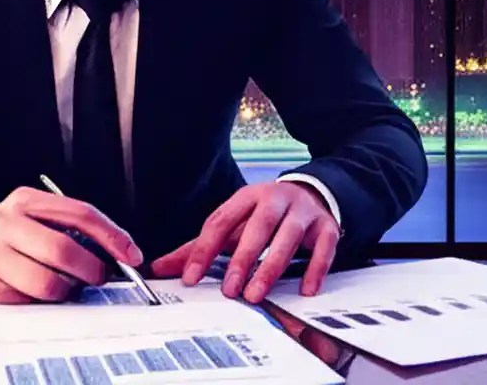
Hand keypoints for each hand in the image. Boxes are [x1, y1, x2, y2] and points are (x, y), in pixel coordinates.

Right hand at [0, 186, 142, 303]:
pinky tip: (32, 290)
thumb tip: (121, 255)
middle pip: (64, 251)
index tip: (132, 256)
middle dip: (91, 270)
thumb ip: (73, 229)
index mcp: (26, 201)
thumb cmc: (12, 235)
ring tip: (61, 284)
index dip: (112, 236)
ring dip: (65, 291)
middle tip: (97, 277)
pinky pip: (27, 303)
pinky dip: (39, 302)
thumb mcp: (37, 218)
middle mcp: (5, 223)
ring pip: (48, 285)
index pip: (80, 214)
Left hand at [150, 182, 339, 302]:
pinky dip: (315, 268)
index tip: (190, 277)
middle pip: (257, 227)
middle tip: (229, 290)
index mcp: (247, 196)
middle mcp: (275, 199)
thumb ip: (200, 246)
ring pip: (288, 236)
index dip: (204, 250)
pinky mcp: (327, 226)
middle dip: (242, 259)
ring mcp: (303, 212)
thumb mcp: (233, 224)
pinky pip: (323, 247)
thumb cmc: (265, 215)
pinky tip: (304, 289)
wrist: (312, 194)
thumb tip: (159, 267)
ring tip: (256, 293)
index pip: (220, 221)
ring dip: (271, 266)